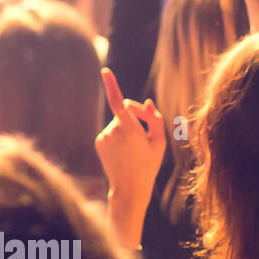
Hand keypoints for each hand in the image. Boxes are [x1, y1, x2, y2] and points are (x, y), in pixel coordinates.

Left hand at [95, 68, 165, 250]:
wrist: (129, 187)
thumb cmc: (149, 164)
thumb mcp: (159, 142)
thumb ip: (154, 119)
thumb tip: (146, 102)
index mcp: (130, 129)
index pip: (118, 102)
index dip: (111, 85)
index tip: (105, 71)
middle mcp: (113, 131)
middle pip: (124, 111)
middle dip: (134, 115)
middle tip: (145, 134)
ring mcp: (104, 136)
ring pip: (117, 122)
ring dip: (126, 128)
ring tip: (134, 148)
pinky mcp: (98, 141)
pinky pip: (110, 131)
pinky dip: (118, 136)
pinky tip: (123, 151)